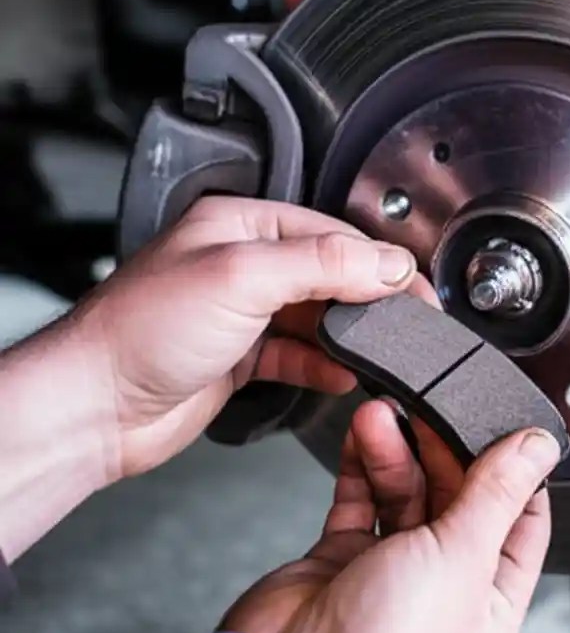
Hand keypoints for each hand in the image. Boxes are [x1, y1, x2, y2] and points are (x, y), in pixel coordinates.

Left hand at [79, 196, 432, 478]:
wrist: (94, 407)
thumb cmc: (140, 332)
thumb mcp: (243, 278)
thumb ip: (322, 265)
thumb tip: (385, 262)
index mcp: (239, 225)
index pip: (329, 233)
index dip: (375, 260)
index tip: (411, 286)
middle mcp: (241, 263)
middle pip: (328, 274)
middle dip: (369, 297)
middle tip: (408, 319)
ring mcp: (240, 312)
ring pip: (317, 316)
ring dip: (349, 333)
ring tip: (382, 348)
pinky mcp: (238, 356)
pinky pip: (298, 354)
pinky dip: (324, 364)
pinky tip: (344, 373)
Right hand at [219, 399, 559, 632]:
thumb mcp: (461, 557)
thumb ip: (497, 495)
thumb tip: (539, 446)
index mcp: (490, 598)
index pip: (521, 520)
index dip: (516, 471)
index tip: (507, 425)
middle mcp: (444, 586)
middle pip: (459, 497)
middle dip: (444, 448)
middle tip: (432, 407)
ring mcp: (390, 572)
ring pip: (405, 492)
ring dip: (397, 449)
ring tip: (384, 413)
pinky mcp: (340, 562)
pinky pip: (358, 500)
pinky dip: (359, 463)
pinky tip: (363, 431)